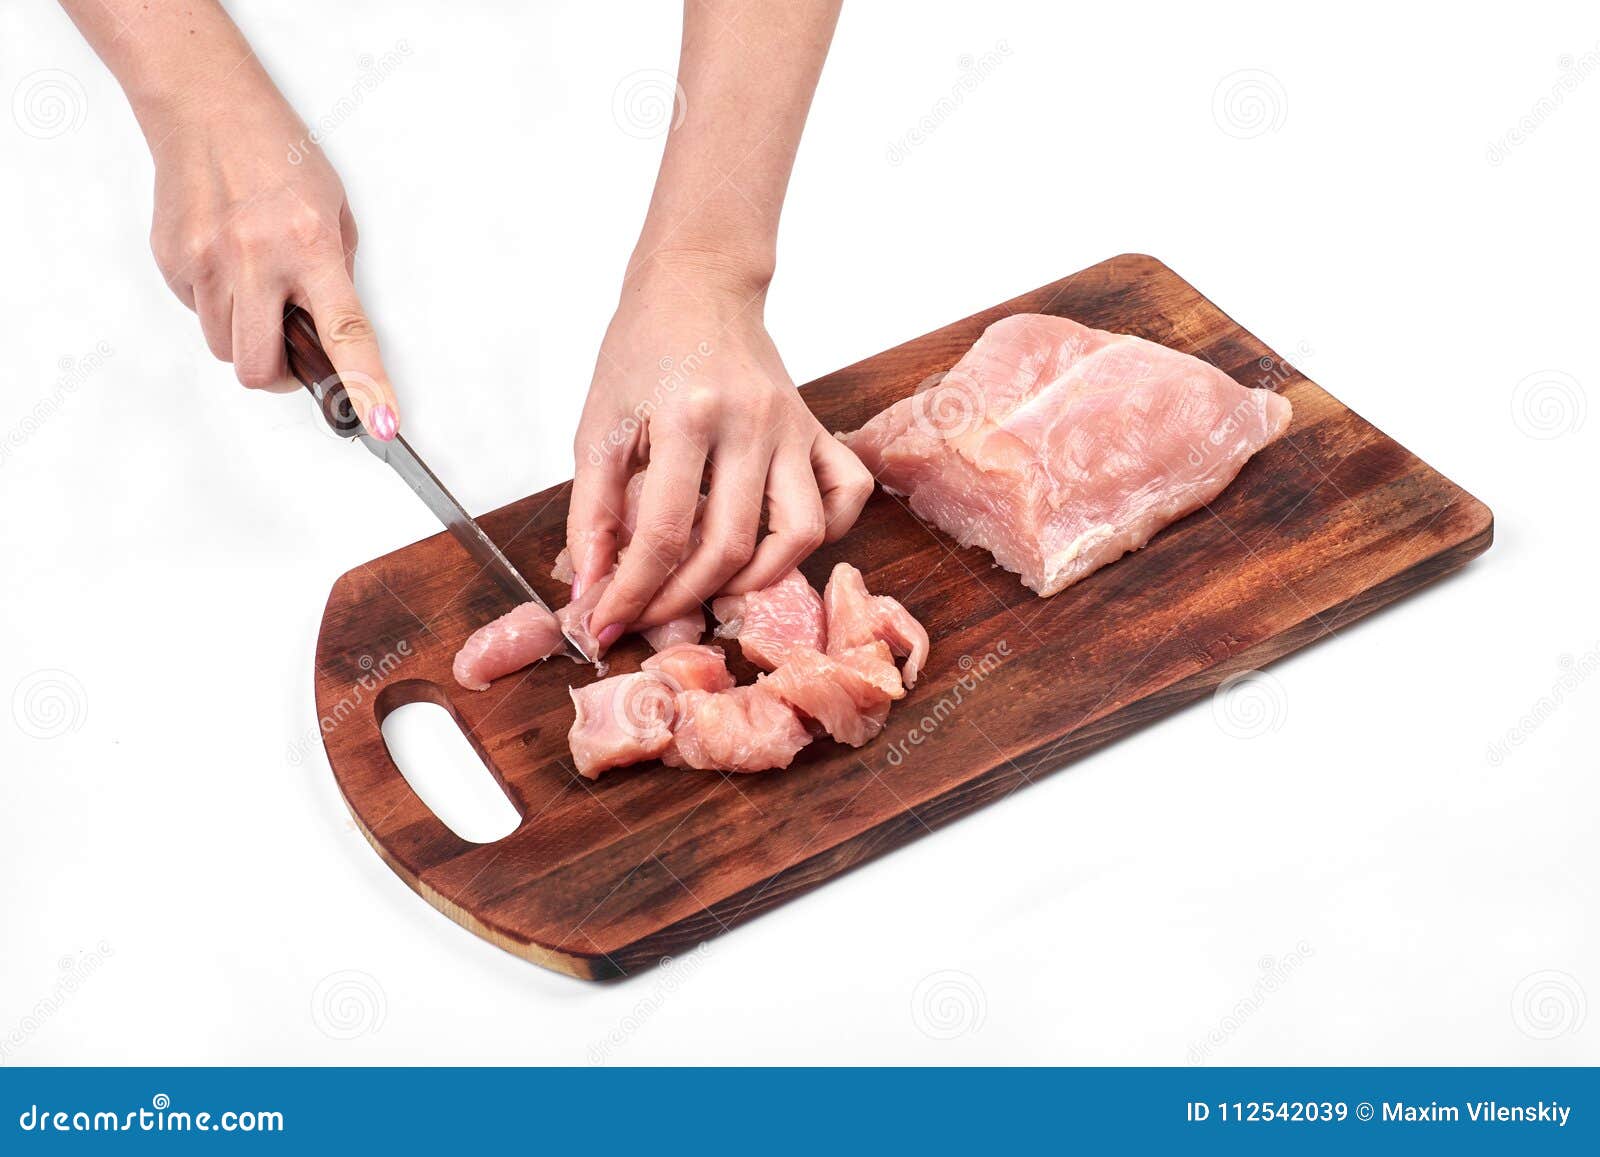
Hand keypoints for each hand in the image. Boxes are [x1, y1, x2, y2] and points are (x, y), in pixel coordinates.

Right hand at [146, 81, 398, 436]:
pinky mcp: (172, 260)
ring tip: (256, 287)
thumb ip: (337, 271)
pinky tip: (226, 261)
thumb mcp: (333, 209)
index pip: (344, 332)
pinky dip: (216, 304)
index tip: (381, 421)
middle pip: (260, 367)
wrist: (205, 106)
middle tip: (290, 352)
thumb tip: (331, 328)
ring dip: (245, 335)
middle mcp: (256, 258)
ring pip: (224, 347)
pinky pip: (198, 314)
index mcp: (309, 246)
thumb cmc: (276, 152)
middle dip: (278, 375)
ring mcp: (207, 262)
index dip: (364, 384)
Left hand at [568, 255, 872, 640]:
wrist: (696, 283)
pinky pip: (846, 493)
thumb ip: (593, 510)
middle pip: (732, 544)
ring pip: (801, 532)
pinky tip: (781, 544)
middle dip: (685, 597)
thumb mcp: (600, 425)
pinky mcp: (817, 427)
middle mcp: (751, 422)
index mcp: (689, 415)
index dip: (634, 589)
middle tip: (650, 617)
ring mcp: (793, 426)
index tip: (609, 622)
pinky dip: (826, 531)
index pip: (666, 531)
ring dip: (759, 579)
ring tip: (716, 590)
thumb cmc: (642, 349)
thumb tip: (591, 586)